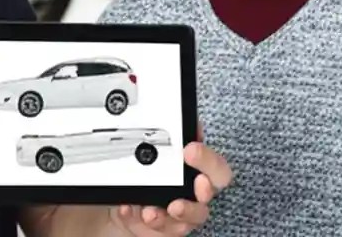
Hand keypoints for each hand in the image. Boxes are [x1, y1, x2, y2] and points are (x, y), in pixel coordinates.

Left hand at [107, 127, 232, 235]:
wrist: (125, 203)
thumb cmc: (147, 174)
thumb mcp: (153, 149)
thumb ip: (168, 134)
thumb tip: (179, 116)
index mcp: (196, 171)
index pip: (216, 167)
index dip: (208, 159)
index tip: (190, 149)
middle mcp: (193, 194)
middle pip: (210, 192)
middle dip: (205, 188)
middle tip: (195, 183)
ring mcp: (181, 214)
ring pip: (191, 217)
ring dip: (176, 212)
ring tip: (153, 209)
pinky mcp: (165, 229)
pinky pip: (160, 229)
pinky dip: (143, 217)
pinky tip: (130, 208)